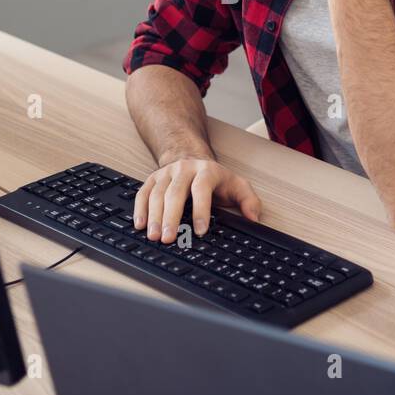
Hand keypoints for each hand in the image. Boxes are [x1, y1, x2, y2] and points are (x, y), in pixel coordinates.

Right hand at [133, 157, 261, 243]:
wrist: (191, 156)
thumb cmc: (215, 178)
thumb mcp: (237, 185)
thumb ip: (249, 201)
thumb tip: (254, 218)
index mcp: (206, 171)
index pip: (202, 189)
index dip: (201, 209)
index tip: (200, 230)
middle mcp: (184, 169)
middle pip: (174, 192)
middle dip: (171, 217)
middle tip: (169, 238)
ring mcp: (166, 173)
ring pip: (157, 193)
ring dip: (154, 216)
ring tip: (154, 236)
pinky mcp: (153, 178)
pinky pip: (143, 192)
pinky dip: (140, 208)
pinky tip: (140, 224)